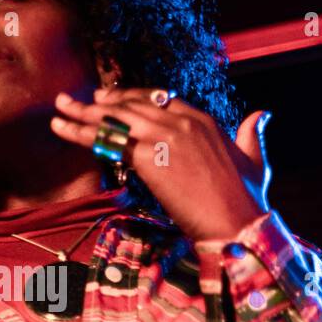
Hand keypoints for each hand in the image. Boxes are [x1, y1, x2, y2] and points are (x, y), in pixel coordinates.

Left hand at [50, 87, 271, 242]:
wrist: (237, 224)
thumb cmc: (247, 200)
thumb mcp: (254, 160)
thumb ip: (251, 134)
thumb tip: (261, 114)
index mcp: (203, 120)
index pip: (158, 100)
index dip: (131, 98)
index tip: (111, 98)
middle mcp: (182, 122)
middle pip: (131, 106)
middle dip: (101, 102)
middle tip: (77, 101)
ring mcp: (164, 137)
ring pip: (114, 119)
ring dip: (82, 113)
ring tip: (60, 108)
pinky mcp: (149, 158)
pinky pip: (107, 141)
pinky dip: (81, 133)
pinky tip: (63, 129)